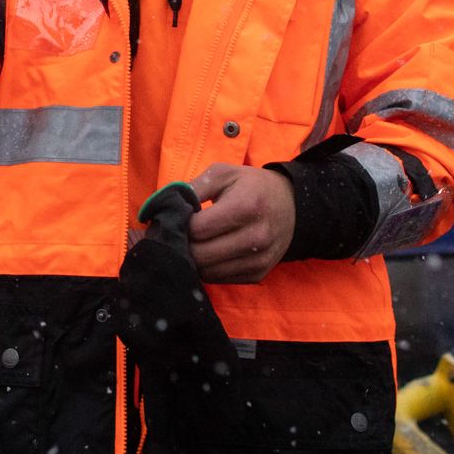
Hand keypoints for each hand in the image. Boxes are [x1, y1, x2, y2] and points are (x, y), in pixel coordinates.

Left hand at [186, 162, 295, 282]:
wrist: (292, 206)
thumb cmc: (252, 186)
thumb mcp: (223, 174)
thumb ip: (192, 188)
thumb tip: (161, 205)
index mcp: (245, 207)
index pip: (197, 229)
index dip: (180, 225)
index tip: (175, 219)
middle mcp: (255, 237)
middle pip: (200, 255)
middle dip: (182, 245)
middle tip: (176, 234)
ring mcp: (259, 260)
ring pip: (207, 272)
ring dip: (193, 260)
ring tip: (190, 243)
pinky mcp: (258, 275)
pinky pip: (220, 279)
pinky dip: (208, 268)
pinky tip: (208, 252)